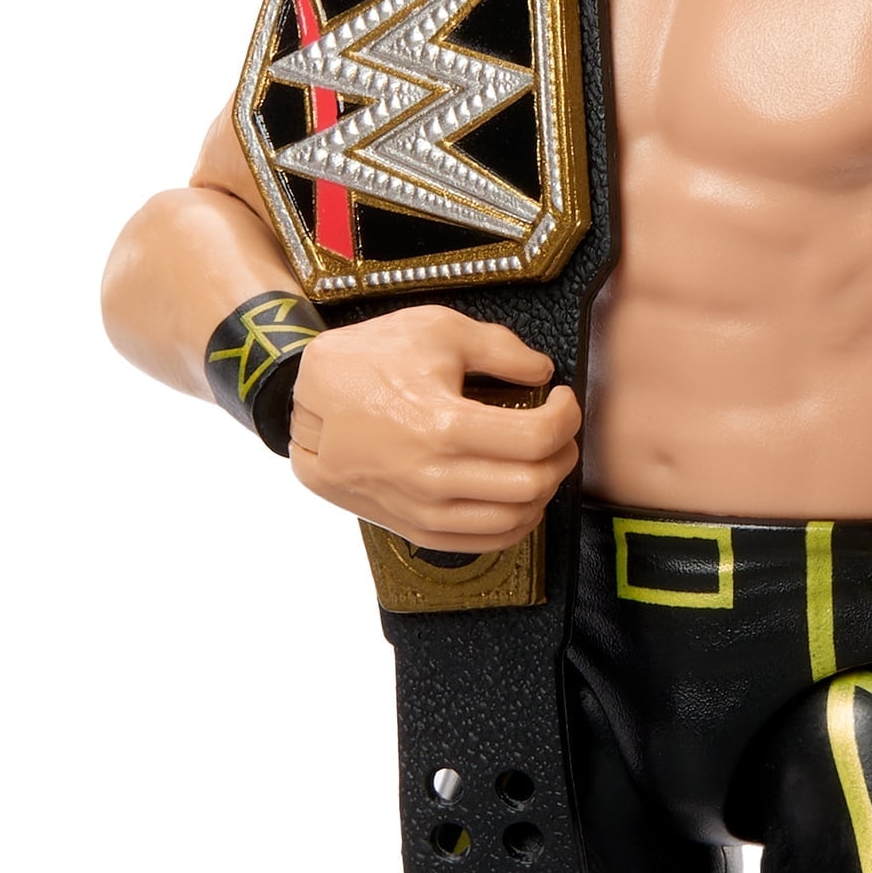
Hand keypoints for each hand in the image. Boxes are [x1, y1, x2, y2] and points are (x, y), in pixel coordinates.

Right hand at [286, 306, 581, 550]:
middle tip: (559, 429)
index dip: (567, 416)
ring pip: (514, 520)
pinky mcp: (413, 527)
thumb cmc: (370, 360)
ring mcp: (422, 509)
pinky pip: (482, 543)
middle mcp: (434, 477)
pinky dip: (515, 524)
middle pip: (533, 483)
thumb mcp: (436, 329)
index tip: (562, 399)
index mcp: (443, 425)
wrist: (305, 401)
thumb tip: (542, 372)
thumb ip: (499, 348)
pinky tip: (520, 496)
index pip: (538, 437)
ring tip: (542, 460)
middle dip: (562, 453)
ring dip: (544, 491)